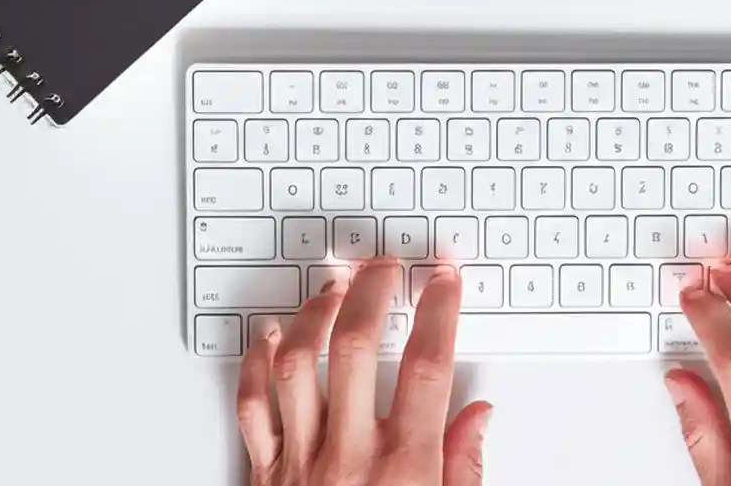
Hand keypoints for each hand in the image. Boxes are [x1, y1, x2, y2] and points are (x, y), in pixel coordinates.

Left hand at [236, 260, 490, 485]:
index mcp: (405, 468)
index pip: (426, 365)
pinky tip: (272, 336)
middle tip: (387, 267)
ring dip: (316, 315)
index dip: (439, 309)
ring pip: (298, 365)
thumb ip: (465, 468)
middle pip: (355, 347)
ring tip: (335, 288)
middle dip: (373, 292)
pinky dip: (258, 364)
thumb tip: (478, 417)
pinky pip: (253, 407)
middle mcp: (349, 456)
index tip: (444, 278)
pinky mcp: (265, 475)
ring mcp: (301, 463)